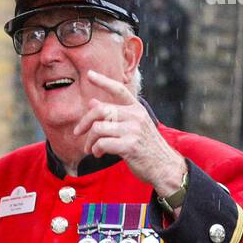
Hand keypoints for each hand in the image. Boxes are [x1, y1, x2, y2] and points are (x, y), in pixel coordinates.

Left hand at [73, 70, 185, 196]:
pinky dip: (96, 149)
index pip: (118, 90)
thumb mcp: (132, 127)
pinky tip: (99, 154)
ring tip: (91, 149)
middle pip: (100, 111)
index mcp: (137, 109)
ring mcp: (133, 130)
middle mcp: (136, 116)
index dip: (103, 81)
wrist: (165, 167)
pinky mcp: (130, 145)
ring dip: (89, 141)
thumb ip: (113, 115)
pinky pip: (102, 143)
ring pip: (98, 128)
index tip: (89, 74)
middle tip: (77, 133)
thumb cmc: (146, 148)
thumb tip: (92, 102)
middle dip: (84, 123)